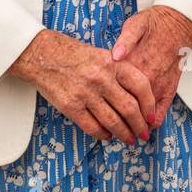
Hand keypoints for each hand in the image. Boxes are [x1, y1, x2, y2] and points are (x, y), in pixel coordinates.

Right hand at [9, 29, 156, 145]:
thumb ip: (118, 71)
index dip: (150, 105)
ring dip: (124, 134)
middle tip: (143, 133)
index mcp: (112, 61)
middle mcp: (101, 77)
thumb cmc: (71, 53)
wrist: (40, 53)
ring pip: (113, 122)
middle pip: (130, 108)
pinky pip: (93, 127)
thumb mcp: (100, 54)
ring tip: (129, 139)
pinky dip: (103, 134)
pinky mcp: (71, 106)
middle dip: (140, 125)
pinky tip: (107, 135)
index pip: (141, 86)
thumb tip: (136, 98)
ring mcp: (85, 92)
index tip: (152, 116)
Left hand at [110, 7, 191, 128]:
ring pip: (143, 115)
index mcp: (135, 63)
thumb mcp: (134, 26)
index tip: (97, 106)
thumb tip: (115, 55)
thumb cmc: (153, 26)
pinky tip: (143, 125)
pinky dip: (151, 122)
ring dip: (133, 124)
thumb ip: (124, 41)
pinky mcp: (169, 91)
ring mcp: (159, 86)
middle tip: (108, 126)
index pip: (115, 89)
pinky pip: (160, 114)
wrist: (176, 27)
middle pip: (127, 106)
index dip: (104, 100)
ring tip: (124, 131)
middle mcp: (147, 78)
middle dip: (117, 119)